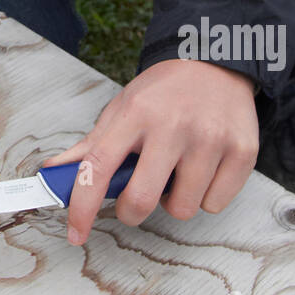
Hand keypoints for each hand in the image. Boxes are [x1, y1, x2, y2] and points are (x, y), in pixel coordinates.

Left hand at [46, 57, 258, 242]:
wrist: (215, 62)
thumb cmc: (163, 92)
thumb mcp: (123, 108)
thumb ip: (90, 146)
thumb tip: (52, 173)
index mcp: (135, 114)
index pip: (99, 167)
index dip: (82, 206)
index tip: (75, 233)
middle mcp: (173, 125)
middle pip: (141, 199)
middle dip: (132, 211)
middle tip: (137, 197)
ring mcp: (211, 139)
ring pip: (182, 208)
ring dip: (174, 201)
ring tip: (177, 171)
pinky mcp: (242, 151)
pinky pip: (215, 204)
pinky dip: (205, 196)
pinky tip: (204, 169)